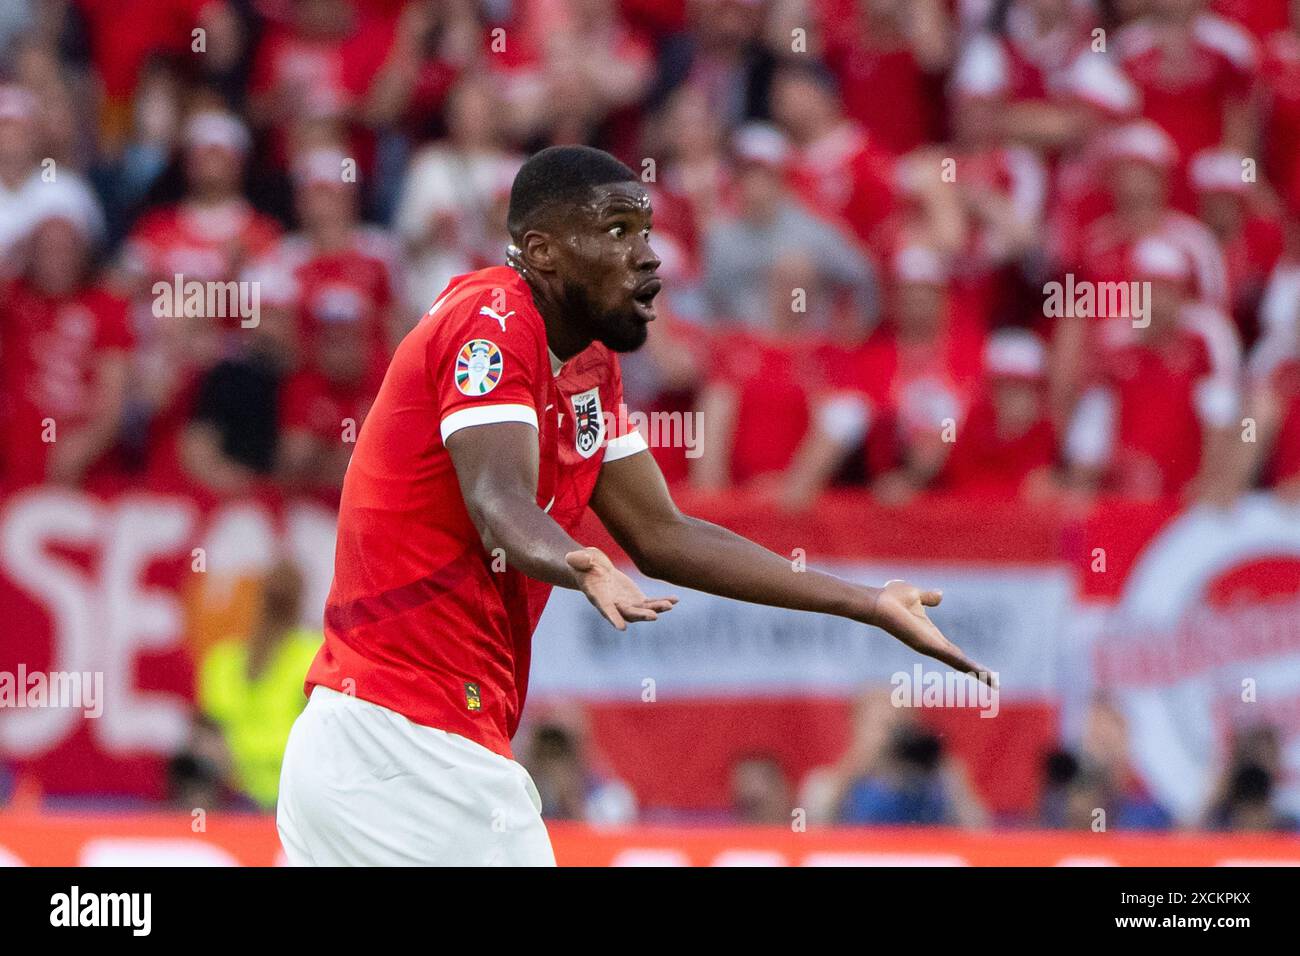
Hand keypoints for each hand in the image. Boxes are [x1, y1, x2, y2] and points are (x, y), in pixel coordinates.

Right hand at [566, 547, 677, 630]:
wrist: (592, 570)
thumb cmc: (582, 564)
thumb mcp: (578, 559)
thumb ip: (578, 560)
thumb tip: (575, 557)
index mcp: (598, 596)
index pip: (605, 609)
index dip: (613, 617)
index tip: (621, 627)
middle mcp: (613, 604)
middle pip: (628, 613)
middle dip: (641, 615)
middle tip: (654, 616)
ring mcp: (626, 603)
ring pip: (643, 610)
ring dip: (657, 608)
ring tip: (670, 605)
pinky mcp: (636, 599)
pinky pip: (651, 603)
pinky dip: (662, 602)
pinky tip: (675, 600)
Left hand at [865, 580, 994, 686]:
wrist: (878, 602)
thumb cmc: (890, 599)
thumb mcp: (917, 596)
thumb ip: (929, 597)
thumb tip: (940, 595)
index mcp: (931, 635)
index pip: (953, 651)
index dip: (968, 660)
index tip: (982, 670)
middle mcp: (932, 644)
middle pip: (958, 661)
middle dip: (977, 672)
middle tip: (995, 684)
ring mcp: (930, 647)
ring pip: (958, 662)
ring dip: (977, 672)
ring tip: (994, 683)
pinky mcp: (928, 646)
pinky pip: (952, 657)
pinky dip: (967, 665)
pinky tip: (980, 673)